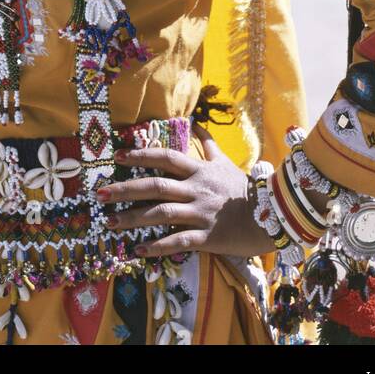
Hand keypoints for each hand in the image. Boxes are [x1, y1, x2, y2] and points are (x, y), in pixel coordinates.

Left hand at [97, 133, 273, 258]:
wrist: (274, 216)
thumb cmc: (246, 190)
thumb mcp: (226, 162)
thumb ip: (209, 144)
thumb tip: (196, 122)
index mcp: (199, 170)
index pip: (165, 157)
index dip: (141, 155)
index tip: (117, 156)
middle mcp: (196, 189)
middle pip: (156, 185)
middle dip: (126, 188)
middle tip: (101, 194)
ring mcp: (201, 212)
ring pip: (161, 213)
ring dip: (133, 218)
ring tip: (111, 223)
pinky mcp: (208, 237)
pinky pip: (178, 242)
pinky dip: (157, 247)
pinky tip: (139, 251)